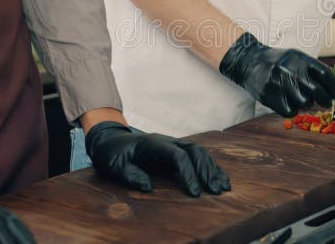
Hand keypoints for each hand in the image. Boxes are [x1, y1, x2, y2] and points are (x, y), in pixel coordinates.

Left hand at [86, 121, 230, 196]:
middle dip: (207, 171)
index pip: (177, 156)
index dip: (188, 174)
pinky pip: (198, 156)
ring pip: (200, 152)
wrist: (111, 141)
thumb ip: (129, 174)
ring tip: (223, 187)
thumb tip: (148, 186)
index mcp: (153, 144)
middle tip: (215, 191)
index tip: (194, 194)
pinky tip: (219, 178)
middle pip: (195, 151)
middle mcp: (167, 142)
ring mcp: (173, 145)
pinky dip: (210, 167)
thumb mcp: (113, 166)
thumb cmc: (112, 154)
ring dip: (212, 169)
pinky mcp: (176, 151)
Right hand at [219, 32, 334, 116]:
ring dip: (308, 104)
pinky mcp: (269, 96)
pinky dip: (294, 110)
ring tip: (304, 100)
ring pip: (305, 103)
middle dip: (325, 100)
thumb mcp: (295, 57)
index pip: (325, 75)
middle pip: (317, 91)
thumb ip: (312, 69)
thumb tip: (331, 89)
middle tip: (326, 103)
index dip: (333, 87)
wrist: (249, 61)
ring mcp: (279, 83)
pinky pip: (290, 111)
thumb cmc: (278, 61)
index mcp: (300, 58)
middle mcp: (290, 70)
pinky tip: (291, 103)